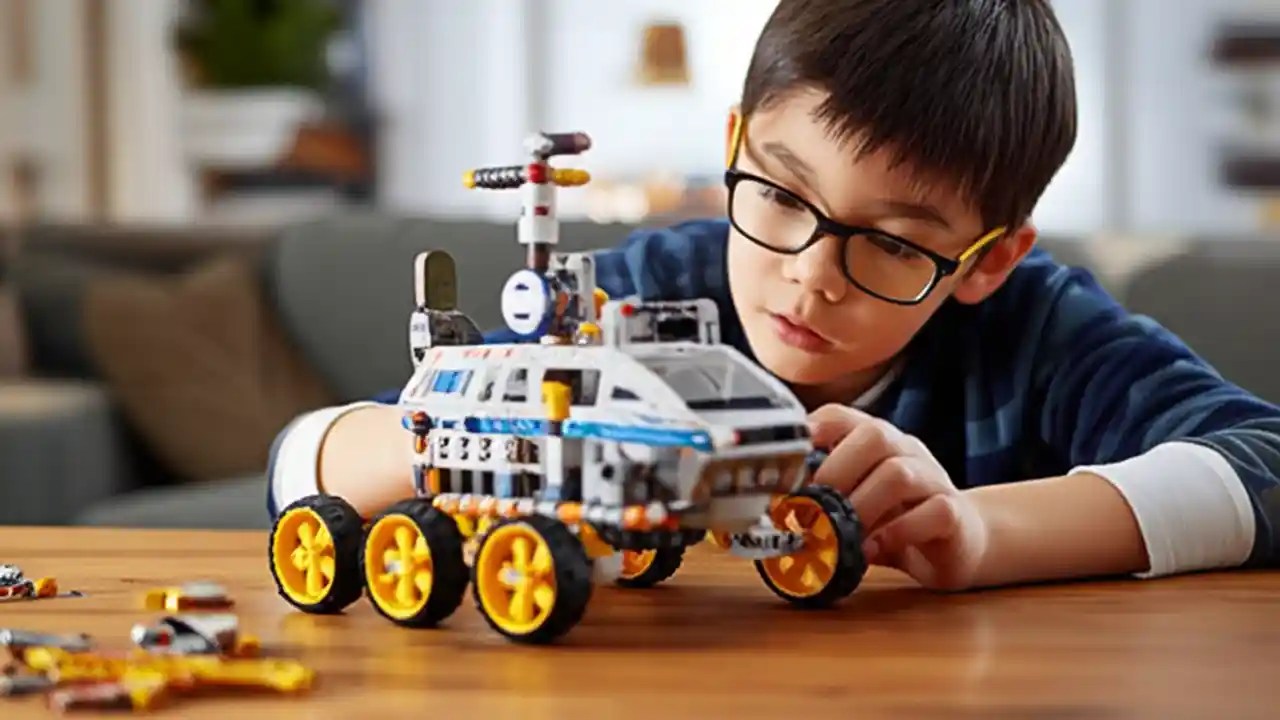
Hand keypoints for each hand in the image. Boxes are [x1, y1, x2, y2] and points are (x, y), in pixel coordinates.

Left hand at [807, 404, 989, 590]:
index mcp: (876, 443)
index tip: (789, 459)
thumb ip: (824, 502)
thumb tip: (775, 514)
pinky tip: (874, 550)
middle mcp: (905, 451)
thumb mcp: (855, 506)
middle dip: (836, 471)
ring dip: (863, 506)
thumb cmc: (897, 521)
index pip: (842, 417)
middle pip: (875, 435)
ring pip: (900, 473)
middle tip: (816, 508)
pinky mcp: (953, 513)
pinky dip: (898, 532)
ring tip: (844, 533)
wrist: (960, 541)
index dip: (812, 429)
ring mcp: (933, 479)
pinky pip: (933, 511)